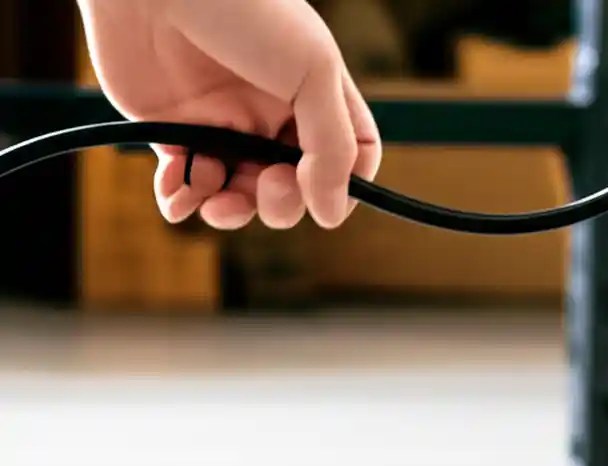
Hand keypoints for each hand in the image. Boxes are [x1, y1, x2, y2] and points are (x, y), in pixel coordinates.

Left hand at [77, 0, 381, 230]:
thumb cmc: (247, 10)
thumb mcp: (312, 73)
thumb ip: (331, 147)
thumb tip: (332, 216)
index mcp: (316, 97)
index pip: (349, 158)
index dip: (343, 187)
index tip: (324, 194)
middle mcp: (273, 116)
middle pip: (293, 187)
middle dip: (282, 202)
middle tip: (267, 186)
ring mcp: (223, 126)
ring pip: (240, 195)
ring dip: (233, 212)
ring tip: (217, 204)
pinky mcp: (172, 132)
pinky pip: (185, 185)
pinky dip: (183, 201)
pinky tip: (180, 198)